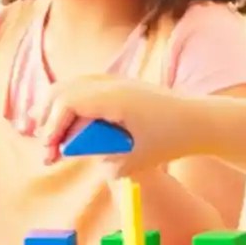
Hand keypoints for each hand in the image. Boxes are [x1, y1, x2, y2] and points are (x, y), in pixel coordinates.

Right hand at [29, 76, 191, 176]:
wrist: (199, 119)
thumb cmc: (172, 139)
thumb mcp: (137, 161)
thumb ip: (107, 164)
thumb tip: (85, 158)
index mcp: (113, 98)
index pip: (67, 103)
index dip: (52, 128)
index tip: (51, 154)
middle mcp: (111, 83)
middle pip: (62, 90)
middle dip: (47, 118)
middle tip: (46, 149)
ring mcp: (114, 80)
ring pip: (71, 86)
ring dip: (56, 109)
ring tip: (49, 137)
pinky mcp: (119, 85)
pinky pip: (84, 87)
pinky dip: (70, 103)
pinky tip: (68, 124)